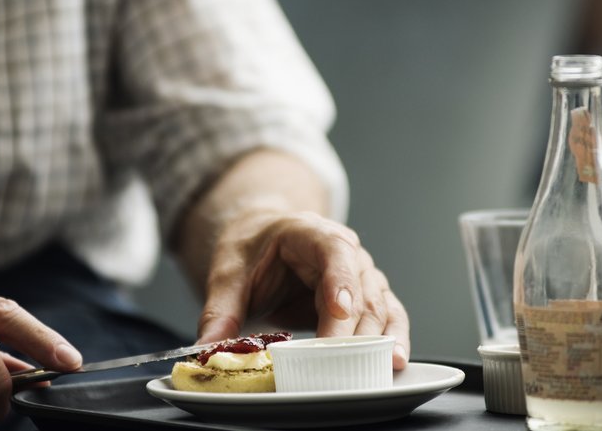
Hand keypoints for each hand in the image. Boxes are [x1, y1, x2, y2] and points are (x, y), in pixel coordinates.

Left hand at [196, 211, 409, 368]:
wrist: (264, 238)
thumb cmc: (252, 248)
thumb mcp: (228, 272)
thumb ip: (220, 309)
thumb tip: (207, 346)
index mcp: (311, 232)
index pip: (334, 252)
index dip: (339, 281)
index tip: (337, 310)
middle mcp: (345, 251)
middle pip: (359, 289)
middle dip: (352, 330)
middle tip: (338, 364)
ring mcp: (360, 275)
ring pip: (379, 306)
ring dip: (376, 339)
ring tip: (372, 369)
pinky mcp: (366, 298)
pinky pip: (388, 317)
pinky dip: (393, 340)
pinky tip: (394, 362)